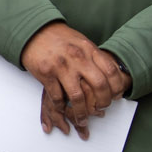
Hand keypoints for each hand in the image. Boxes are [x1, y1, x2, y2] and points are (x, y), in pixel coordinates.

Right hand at [21, 21, 129, 137]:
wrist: (34, 31)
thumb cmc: (59, 38)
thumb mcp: (82, 43)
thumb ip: (95, 57)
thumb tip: (111, 74)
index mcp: (89, 49)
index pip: (111, 71)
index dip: (117, 87)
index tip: (116, 96)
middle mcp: (77, 57)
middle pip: (99, 85)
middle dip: (103, 102)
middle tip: (102, 109)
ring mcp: (61, 66)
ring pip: (77, 96)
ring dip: (82, 112)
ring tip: (83, 120)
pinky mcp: (46, 74)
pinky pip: (57, 96)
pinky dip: (61, 107)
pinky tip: (64, 110)